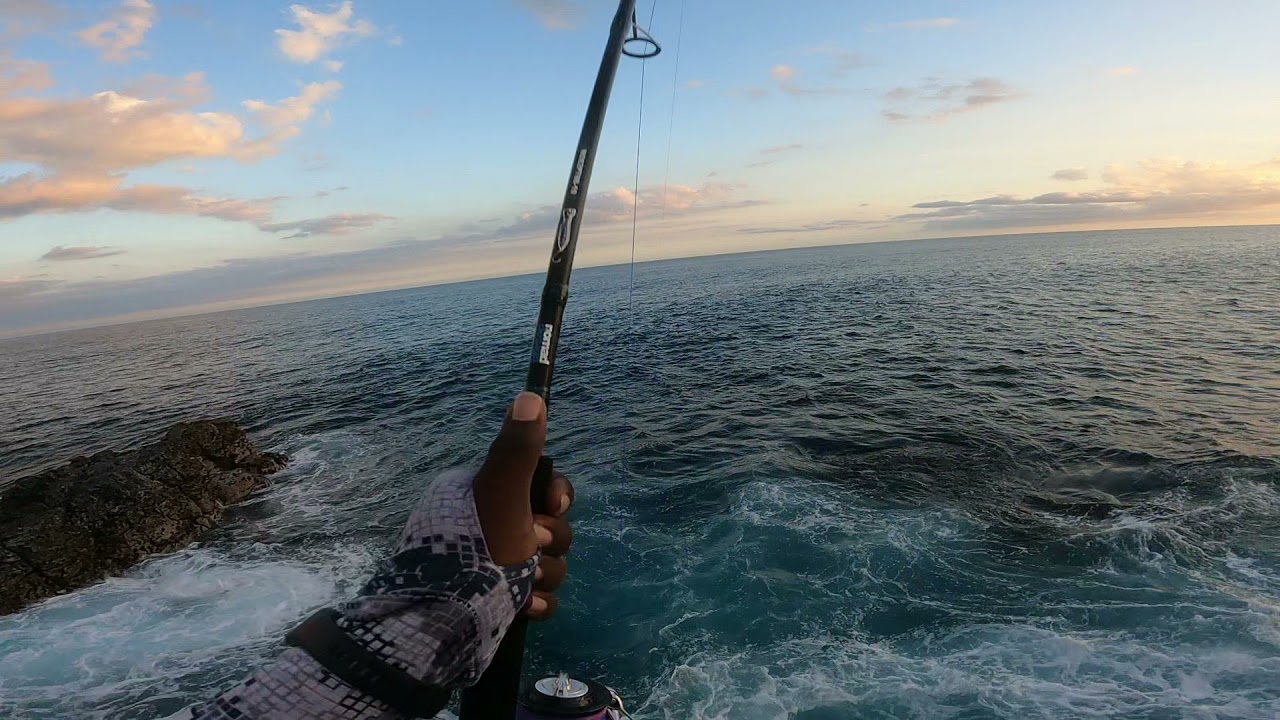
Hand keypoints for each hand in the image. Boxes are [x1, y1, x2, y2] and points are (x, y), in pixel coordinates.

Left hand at [473, 391, 573, 620]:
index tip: (552, 506)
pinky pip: (538, 597)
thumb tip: (530, 395)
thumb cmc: (478, 546)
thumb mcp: (501, 491)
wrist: (448, 616)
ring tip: (523, 587)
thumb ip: (518, 448)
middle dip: (549, 543)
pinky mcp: (499, 602)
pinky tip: (525, 607)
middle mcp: (488, 526)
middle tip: (529, 548)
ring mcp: (494, 566)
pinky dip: (536, 603)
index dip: (556, 496)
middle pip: (550, 526)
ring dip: (544, 576)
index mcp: (484, 495)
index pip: (540, 486)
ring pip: (547, 564)